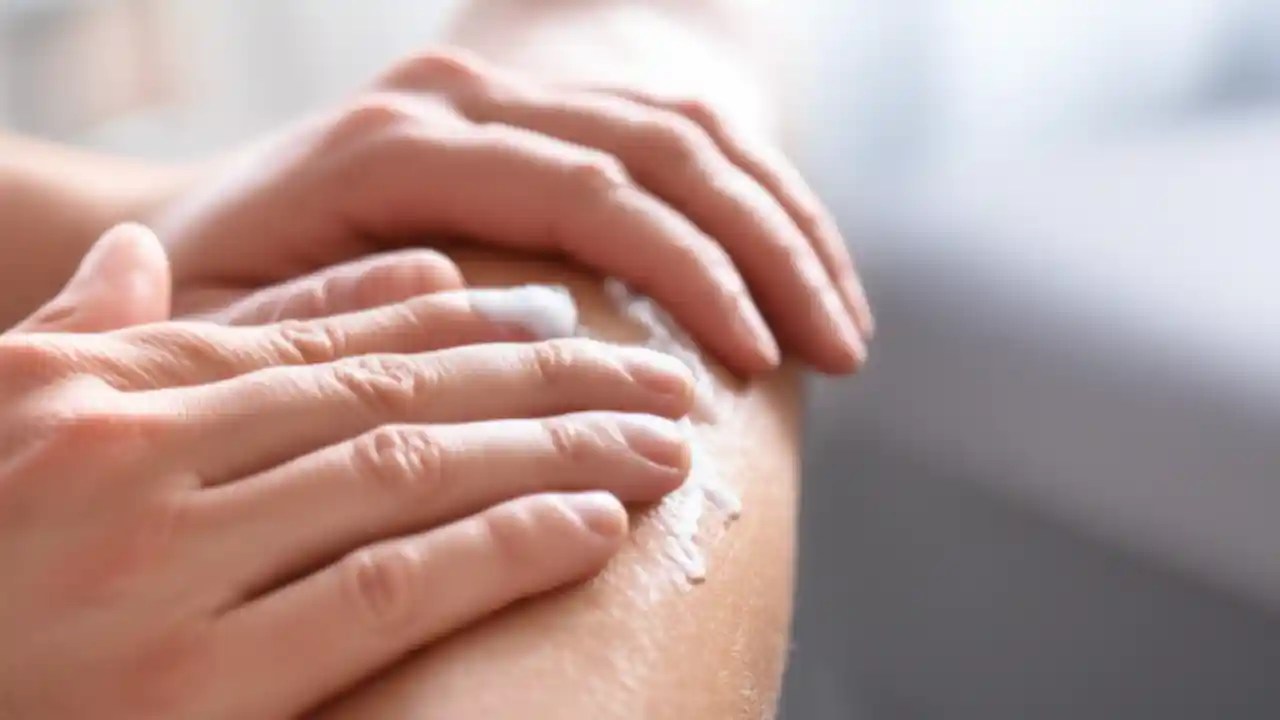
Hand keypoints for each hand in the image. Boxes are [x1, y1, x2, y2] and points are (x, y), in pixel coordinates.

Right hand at [0, 225, 694, 718]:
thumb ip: (79, 338)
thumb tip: (153, 257)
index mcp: (93, 395)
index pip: (319, 337)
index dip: (456, 322)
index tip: (555, 316)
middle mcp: (130, 456)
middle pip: (391, 391)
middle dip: (542, 380)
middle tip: (650, 374)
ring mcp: (156, 564)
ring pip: (407, 472)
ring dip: (555, 452)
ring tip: (659, 443)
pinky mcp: (183, 688)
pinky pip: (380, 593)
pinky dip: (498, 550)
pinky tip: (592, 528)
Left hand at [153, 48, 871, 375]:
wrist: (218, 204)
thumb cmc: (220, 278)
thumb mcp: (227, 308)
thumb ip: (323, 322)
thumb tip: (470, 338)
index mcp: (400, 143)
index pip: (586, 188)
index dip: (683, 273)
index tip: (752, 366)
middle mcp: (468, 98)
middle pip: (660, 153)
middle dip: (764, 255)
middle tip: (834, 357)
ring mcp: (513, 96)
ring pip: (689, 139)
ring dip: (782, 230)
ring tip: (843, 333)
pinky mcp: (548, 118)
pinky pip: (683, 141)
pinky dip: (758, 206)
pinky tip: (804, 270)